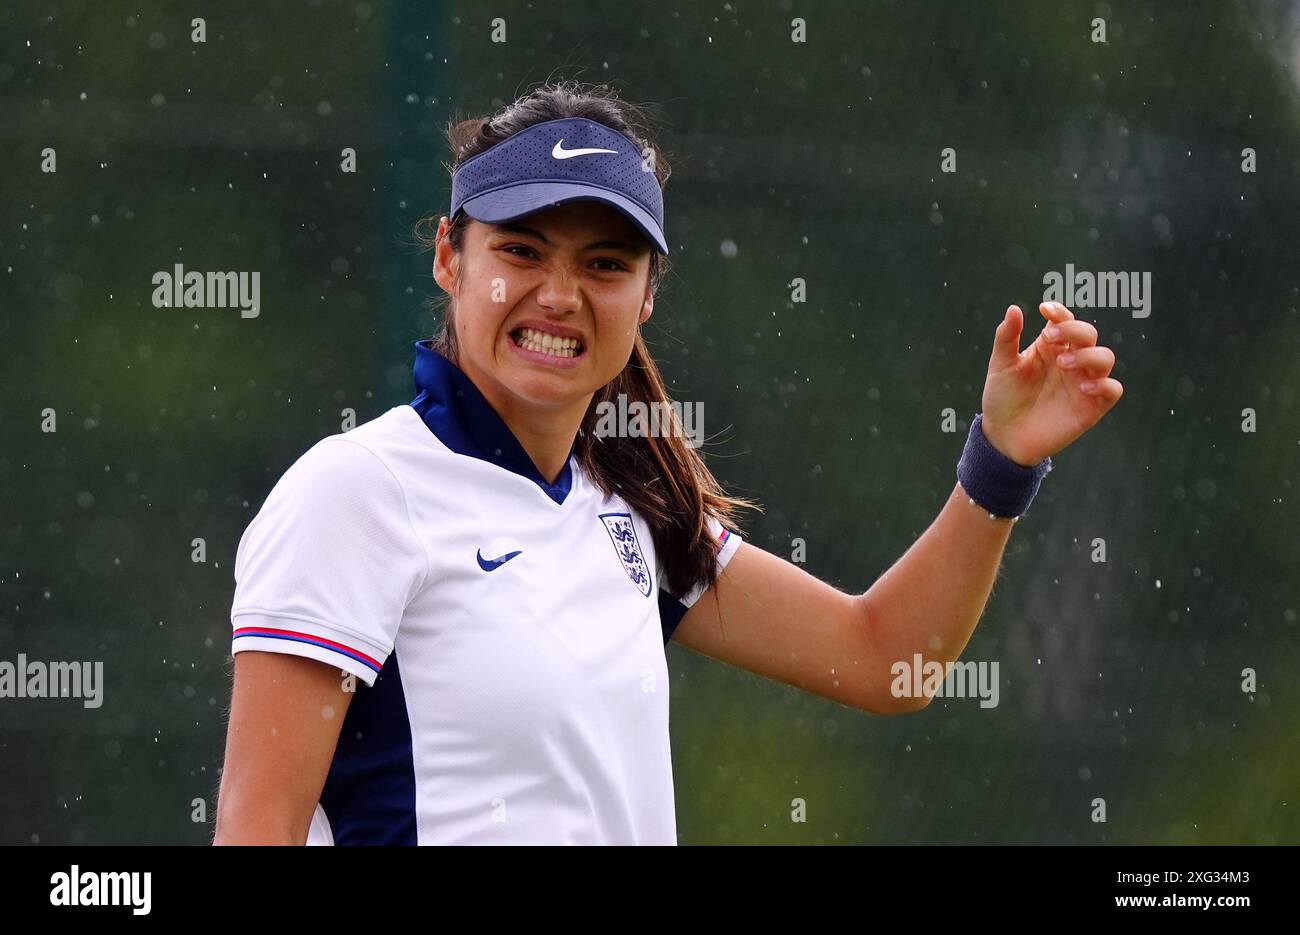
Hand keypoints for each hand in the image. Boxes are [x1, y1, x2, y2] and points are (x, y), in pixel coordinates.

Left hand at [979, 302, 1122, 465]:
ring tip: (1063, 364)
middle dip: (1074, 330)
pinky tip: (1082, 388)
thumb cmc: (1003, 398)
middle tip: (1052, 337)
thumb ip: (1007, 338)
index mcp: (1051, 348)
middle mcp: (1071, 361)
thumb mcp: (1000, 366)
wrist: (1004, 436)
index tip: (1045, 310)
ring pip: (1105, 358)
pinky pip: (1112, 389)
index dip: (1060, 312)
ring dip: (1088, 355)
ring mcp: (1082, 382)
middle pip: (1088, 334)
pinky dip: (1104, 384)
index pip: (1065, 321)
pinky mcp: (1091, 406)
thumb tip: (1014, 308)